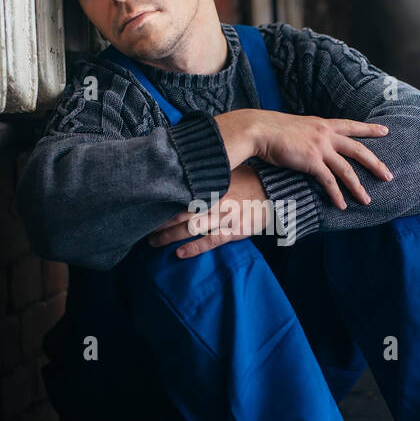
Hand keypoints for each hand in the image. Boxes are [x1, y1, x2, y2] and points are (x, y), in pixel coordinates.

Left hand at [146, 163, 269, 258]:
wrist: (277, 192)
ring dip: (169, 237)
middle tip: (142, 229)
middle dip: (159, 223)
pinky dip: (194, 248)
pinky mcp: (235, 231)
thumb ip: (206, 172)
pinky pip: (211, 241)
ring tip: (153, 243)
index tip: (145, 207)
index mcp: (211, 183)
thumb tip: (182, 166)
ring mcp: (225, 216)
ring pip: (190, 228)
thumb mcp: (228, 170)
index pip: (179, 193)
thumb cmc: (250, 180)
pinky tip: (179, 254)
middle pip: (179, 212)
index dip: (160, 202)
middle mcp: (215, 199)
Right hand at [248, 112, 392, 208]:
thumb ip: (309, 134)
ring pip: (346, 170)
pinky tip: (342, 205)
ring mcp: (320, 148)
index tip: (385, 131)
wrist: (259, 129)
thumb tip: (311, 143)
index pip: (351, 126)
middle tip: (388, 176)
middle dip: (375, 164)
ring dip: (358, 187)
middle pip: (358, 150)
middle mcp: (326, 135)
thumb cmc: (272, 129)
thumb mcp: (297, 126)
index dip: (369, 129)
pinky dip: (336, 195)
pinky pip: (328, 182)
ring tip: (366, 200)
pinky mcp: (311, 162)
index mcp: (323, 124)